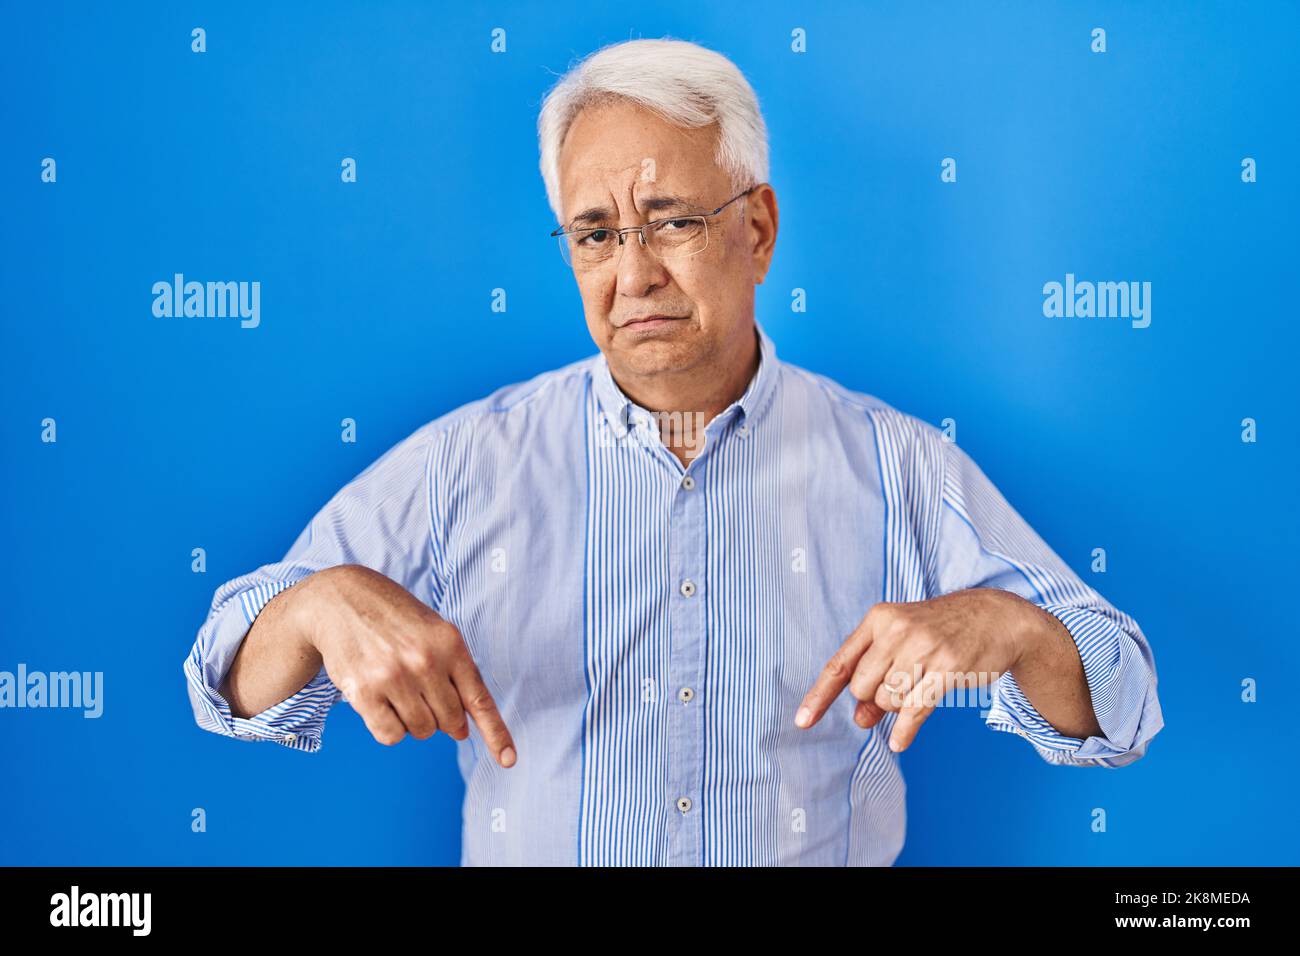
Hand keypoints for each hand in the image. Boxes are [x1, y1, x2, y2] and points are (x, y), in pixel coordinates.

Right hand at [297, 565, 516, 766]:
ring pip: (421, 731)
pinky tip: (383, 704)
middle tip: (423, 696)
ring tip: (399, 691)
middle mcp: (425, 661)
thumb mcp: (435, 633)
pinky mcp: (364, 692)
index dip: (496, 733)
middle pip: (449, 721)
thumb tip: (462, 730)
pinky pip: (391, 736)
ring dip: (414, 722)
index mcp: (450, 644)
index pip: (478, 699)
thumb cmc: (395, 620)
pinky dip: (391, 729)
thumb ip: (454, 675)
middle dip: (442, 719)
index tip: (508, 760)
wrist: (341, 600)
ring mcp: (394, 677)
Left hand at [795, 588, 1034, 752]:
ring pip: (887, 701)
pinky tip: (899, 741)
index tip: (802, 722)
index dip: (819, 696)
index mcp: (879, 619)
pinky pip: (914, 711)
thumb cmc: (941, 629)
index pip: (839, 664)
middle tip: (898, 685)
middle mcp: (897, 631)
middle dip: (873, 698)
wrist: (995, 617)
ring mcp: (923, 649)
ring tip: (919, 685)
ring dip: (897, 706)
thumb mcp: (903, 641)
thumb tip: (860, 719)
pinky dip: (904, 731)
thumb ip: (876, 675)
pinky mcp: (947, 669)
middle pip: (861, 689)